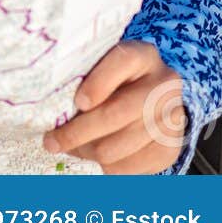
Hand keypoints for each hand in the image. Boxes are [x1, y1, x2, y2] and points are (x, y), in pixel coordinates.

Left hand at [43, 40, 185, 173]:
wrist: (152, 96)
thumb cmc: (110, 78)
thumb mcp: (98, 66)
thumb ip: (80, 77)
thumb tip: (49, 109)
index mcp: (142, 55)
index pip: (123, 61)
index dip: (98, 84)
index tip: (77, 103)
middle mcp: (164, 84)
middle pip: (117, 112)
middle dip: (78, 132)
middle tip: (51, 141)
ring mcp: (172, 117)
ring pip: (119, 145)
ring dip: (87, 152)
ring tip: (69, 148)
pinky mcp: (171, 147)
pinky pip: (131, 166)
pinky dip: (106, 167)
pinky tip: (91, 157)